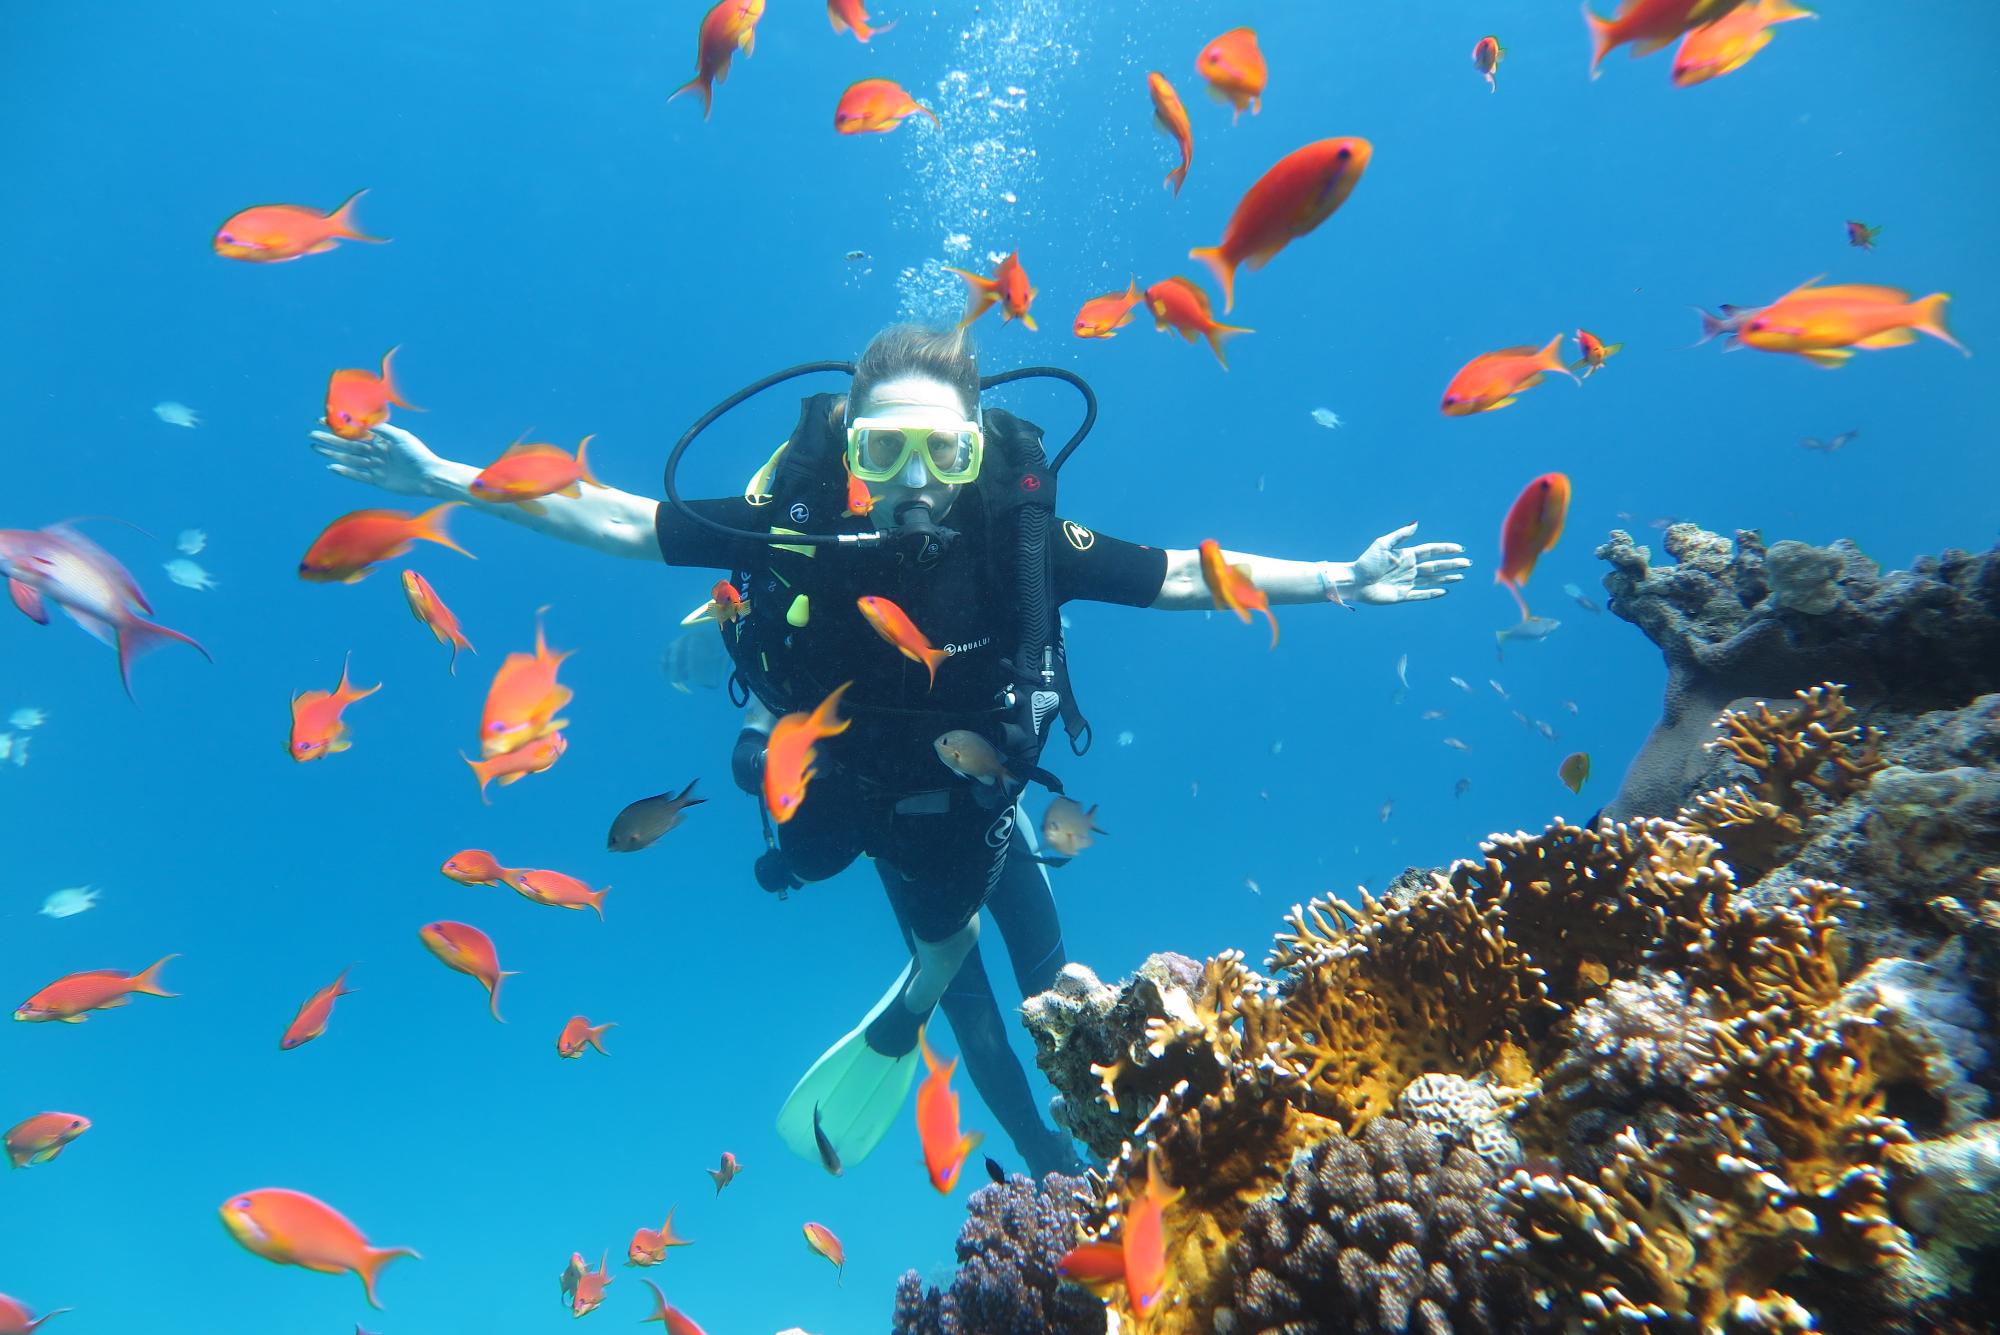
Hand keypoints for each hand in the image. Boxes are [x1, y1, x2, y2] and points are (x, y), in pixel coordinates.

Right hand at [308, 423, 445, 497]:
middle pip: (349, 445)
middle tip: (312, 435)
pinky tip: (331, 466)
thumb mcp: (400, 437)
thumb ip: (381, 429)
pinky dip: (345, 471)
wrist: (429, 476)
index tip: (322, 421)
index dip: (340, 427)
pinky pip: (358, 475)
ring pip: (350, 459)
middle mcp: (376, 452)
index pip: (356, 431)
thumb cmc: (417, 454)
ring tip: (316, 448)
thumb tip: (363, 419)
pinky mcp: (378, 481)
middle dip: (331, 440)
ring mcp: (376, 466)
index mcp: (381, 439)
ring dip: (333, 453)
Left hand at [1346, 522, 1469, 604]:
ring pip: (1432, 580)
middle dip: (1451, 564)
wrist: (1355, 581)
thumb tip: (1417, 524)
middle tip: (1467, 563)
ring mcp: (1407, 582)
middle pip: (1435, 566)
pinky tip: (1445, 591)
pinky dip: (1433, 593)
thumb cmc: (1366, 561)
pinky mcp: (1402, 595)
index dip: (1445, 549)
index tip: (1459, 548)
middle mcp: (1409, 568)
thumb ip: (1400, 536)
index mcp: (1406, 555)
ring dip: (1446, 578)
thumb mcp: (1382, 544)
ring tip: (1461, 576)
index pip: (1430, 551)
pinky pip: (1421, 594)